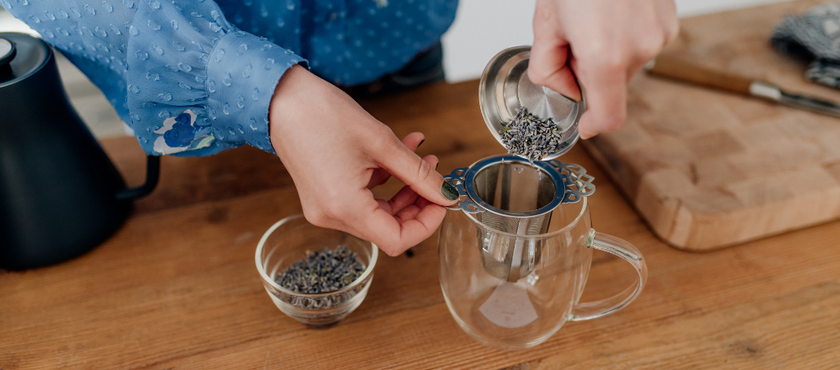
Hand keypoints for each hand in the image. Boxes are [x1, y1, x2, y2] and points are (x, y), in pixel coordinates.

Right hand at [268, 66, 458, 255]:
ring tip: (424, 158)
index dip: (427, 224)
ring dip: (404, 189)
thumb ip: (418, 173)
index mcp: (344, 208)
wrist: (279, 98)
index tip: (443, 200)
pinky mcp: (323, 196)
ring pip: (378, 213)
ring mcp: (324, 208)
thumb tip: (446, 194)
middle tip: (437, 178)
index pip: (398, 241)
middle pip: (388, 228)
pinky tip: (401, 152)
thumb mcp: (381, 143)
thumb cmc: (321, 115)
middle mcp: (331, 216)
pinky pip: (362, 198)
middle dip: (418, 203)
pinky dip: (385, 180)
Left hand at [528, 0, 678, 138]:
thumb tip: (562, 90)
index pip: (609, 116)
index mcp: (606, 56)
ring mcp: (660, 34)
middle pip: (612, 85)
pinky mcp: (669, 21)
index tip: (582, 121)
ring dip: (607, 53)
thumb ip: (547, 68)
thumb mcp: (546, 23)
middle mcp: (640, 49)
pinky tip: (612, 12)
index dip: (593, 124)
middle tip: (572, 40)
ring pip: (628, 63)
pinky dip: (624, 36)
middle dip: (590, 73)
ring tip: (593, 18)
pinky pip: (641, 42)